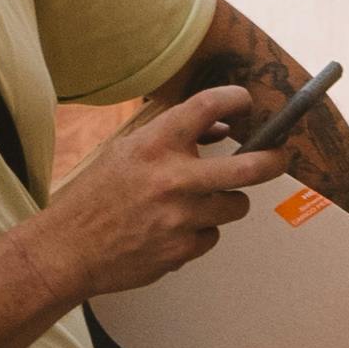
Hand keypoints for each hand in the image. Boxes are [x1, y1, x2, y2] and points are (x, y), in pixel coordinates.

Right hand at [37, 79, 275, 301]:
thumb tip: (222, 130)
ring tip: (200, 202)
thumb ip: (172, 136)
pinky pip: (213, 236)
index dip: (236, 98)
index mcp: (154, 145)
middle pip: (250, 166)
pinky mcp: (183, 249)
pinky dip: (200, 232)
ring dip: (227, 201)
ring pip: (236, 205)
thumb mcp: (125, 151)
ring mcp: (181, 217)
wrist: (68, 249)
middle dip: (274, 160)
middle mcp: (173, 178)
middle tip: (280, 157)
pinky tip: (173, 230)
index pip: (208, 106)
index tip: (246, 101)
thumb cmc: (95, 197)